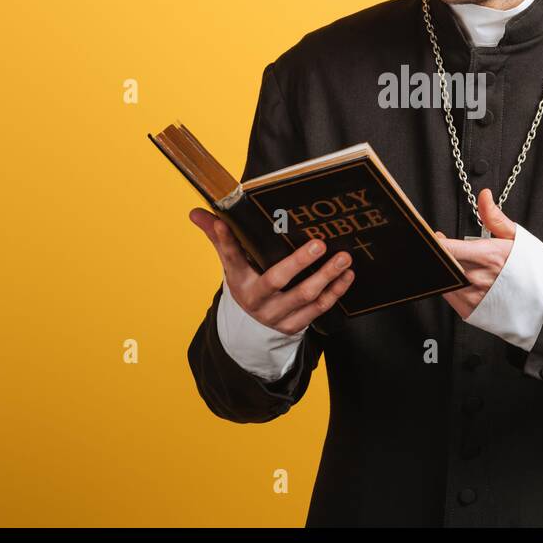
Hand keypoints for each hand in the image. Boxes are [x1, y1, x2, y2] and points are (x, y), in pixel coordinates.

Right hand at [189, 208, 353, 334]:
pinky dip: (335, 292)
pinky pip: (318, 309)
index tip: (222, 221)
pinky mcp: (294, 325)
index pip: (230, 258)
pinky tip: (347, 275)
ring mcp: (277, 314)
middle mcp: (256, 299)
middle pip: (277, 279)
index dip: (225, 240)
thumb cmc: (247, 283)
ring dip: (326, 276)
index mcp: (238, 280)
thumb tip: (195, 213)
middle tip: (319, 243)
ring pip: (304, 296)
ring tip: (343, 257)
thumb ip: (218, 238)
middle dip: (299, 262)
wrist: (253, 329)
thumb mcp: (232, 265)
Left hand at [433, 188, 515, 319]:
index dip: (435, 242)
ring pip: (443, 279)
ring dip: (444, 269)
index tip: (435, 237)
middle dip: (438, 254)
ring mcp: (471, 296)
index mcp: (486, 256)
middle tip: (442, 247)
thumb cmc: (532, 268)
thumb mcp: (516, 237)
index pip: (446, 248)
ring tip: (454, 261)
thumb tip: (484, 195)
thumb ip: (494, 217)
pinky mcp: (469, 311)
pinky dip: (450, 284)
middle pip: (441, 264)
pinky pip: (449, 295)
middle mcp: (476, 277)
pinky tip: (460, 278)